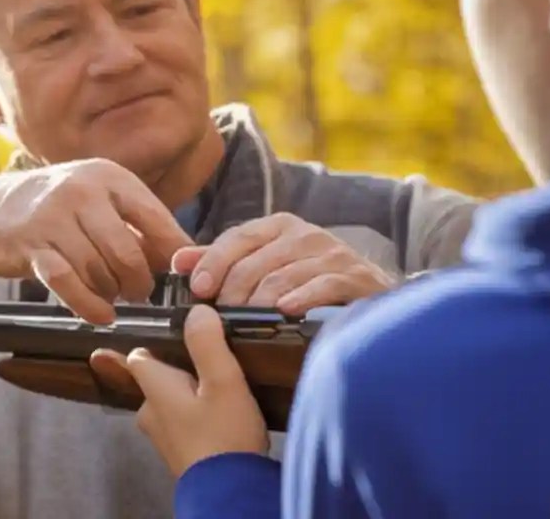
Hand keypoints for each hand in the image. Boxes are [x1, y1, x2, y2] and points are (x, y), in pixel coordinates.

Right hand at [0, 159, 192, 323]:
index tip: (183, 279)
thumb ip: (138, 226)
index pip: (157, 218)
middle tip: (138, 294)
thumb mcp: (97, 203)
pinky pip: (68, 282)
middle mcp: (83, 190)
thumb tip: (187, 260)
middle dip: (140, 283)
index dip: (174, 255)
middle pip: (129, 252)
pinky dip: (89, 305)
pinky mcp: (30, 245)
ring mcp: (54, 216)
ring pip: (100, 270)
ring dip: (111, 294)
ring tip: (111, 298)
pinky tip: (100, 316)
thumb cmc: (55, 211)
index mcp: (110, 177)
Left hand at [89, 305, 267, 477]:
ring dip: (190, 393)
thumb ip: (207, 343)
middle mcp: (150, 412)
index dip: (154, 341)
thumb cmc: (224, 435)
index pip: (139, 356)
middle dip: (177, 367)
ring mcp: (164, 436)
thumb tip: (196, 310)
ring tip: (221, 386)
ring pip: (171, 401)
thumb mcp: (223, 381)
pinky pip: (183, 421)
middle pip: (156, 378)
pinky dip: (197, 413)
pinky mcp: (181, 452)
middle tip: (210, 358)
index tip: (174, 332)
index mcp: (154, 389)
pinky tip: (222, 413)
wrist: (231, 493)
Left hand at [173, 213, 395, 314]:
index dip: (214, 262)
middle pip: (257, 261)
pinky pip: (322, 285)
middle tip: (220, 319)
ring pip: (284, 276)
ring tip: (245, 323)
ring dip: (260, 302)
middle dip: (233, 292)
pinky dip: (301, 298)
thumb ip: (223, 262)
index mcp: (280, 227)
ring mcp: (332, 254)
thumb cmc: (310, 283)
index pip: (238, 237)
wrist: (371, 296)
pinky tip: (285, 312)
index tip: (199, 289)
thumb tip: (178, 261)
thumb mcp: (266, 265)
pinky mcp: (355, 277)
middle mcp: (305, 235)